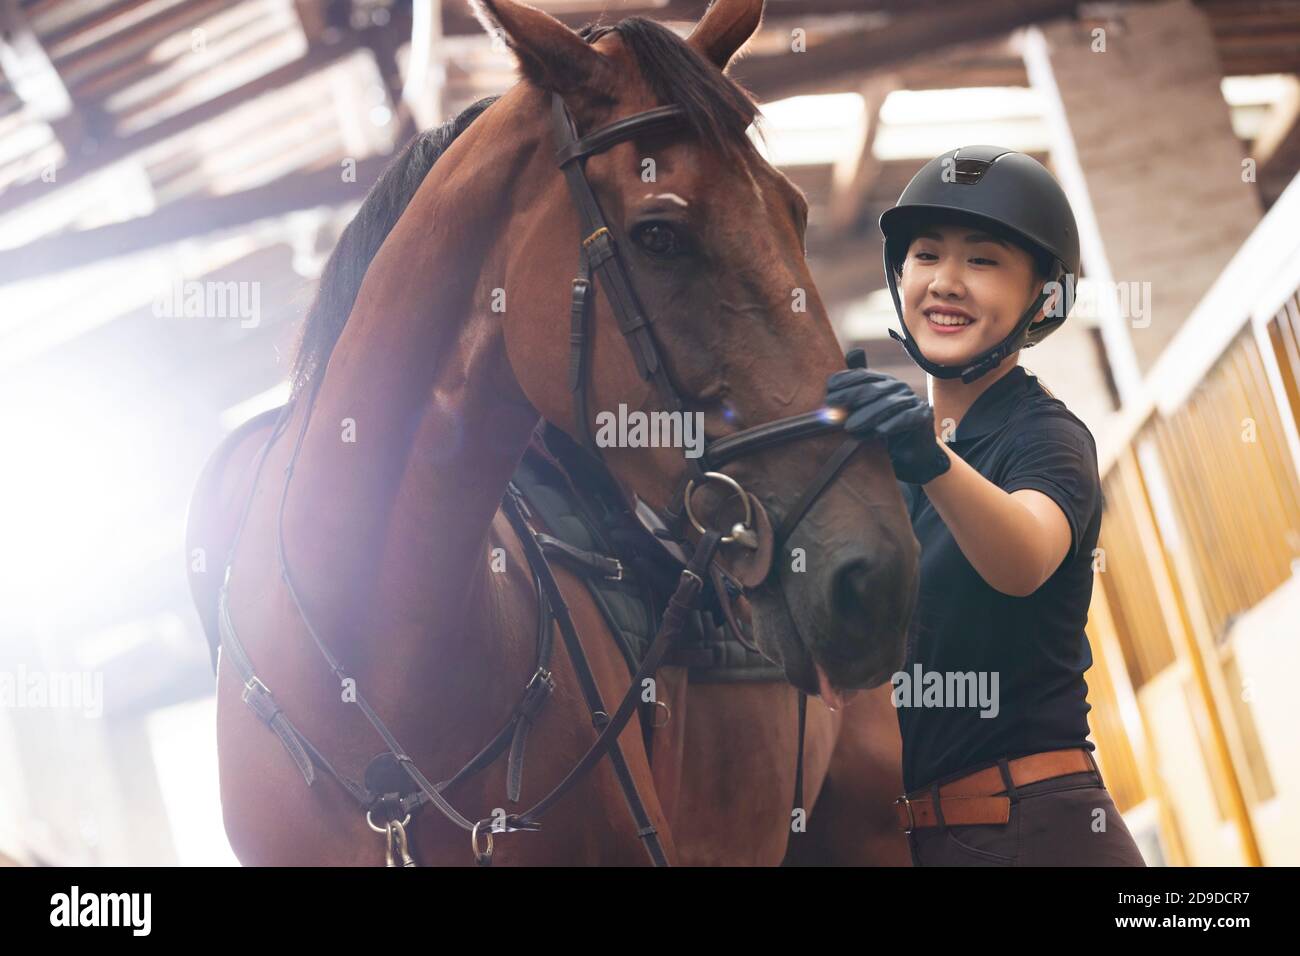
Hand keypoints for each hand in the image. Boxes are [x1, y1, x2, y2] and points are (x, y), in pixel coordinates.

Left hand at [826, 365, 950, 484]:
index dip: (844, 380)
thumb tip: (827, 394)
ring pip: (887, 404)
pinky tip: (879, 431)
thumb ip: (849, 403)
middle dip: (850, 396)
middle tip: (832, 407)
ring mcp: (911, 400)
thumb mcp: (863, 415)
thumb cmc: (882, 430)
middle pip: (872, 389)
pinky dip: (892, 424)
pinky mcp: (922, 416)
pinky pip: (906, 418)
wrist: (911, 451)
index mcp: (882, 381)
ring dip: (867, 415)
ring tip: (850, 426)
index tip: (828, 390)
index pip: (862, 376)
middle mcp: (897, 387)